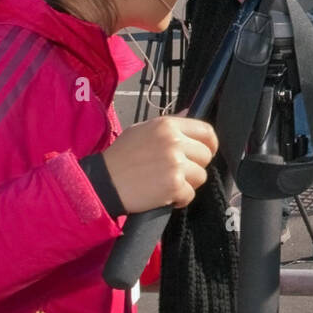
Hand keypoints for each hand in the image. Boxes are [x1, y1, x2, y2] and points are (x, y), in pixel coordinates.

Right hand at [101, 116, 218, 212]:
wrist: (102, 182)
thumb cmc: (120, 157)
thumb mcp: (142, 130)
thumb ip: (169, 124)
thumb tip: (189, 113)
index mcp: (167, 125)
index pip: (206, 131)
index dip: (210, 144)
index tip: (206, 152)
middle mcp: (174, 142)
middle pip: (205, 155)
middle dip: (195, 167)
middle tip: (177, 173)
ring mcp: (175, 164)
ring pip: (201, 176)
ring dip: (187, 184)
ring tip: (167, 184)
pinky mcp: (174, 185)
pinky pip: (190, 194)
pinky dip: (179, 199)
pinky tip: (164, 196)